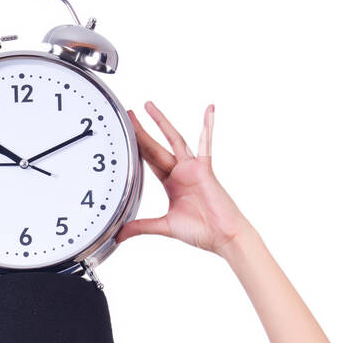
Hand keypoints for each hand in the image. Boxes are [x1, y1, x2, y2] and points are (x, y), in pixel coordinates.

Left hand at [117, 101, 250, 255]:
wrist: (223, 236)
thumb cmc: (200, 230)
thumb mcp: (164, 226)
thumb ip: (141, 226)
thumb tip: (118, 235)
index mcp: (170, 183)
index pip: (147, 160)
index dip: (136, 147)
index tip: (124, 134)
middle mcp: (180, 172)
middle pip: (154, 146)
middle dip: (141, 131)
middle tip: (127, 114)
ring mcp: (193, 168)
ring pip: (173, 140)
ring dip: (161, 122)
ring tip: (148, 106)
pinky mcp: (205, 169)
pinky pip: (206, 144)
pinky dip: (208, 126)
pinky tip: (209, 109)